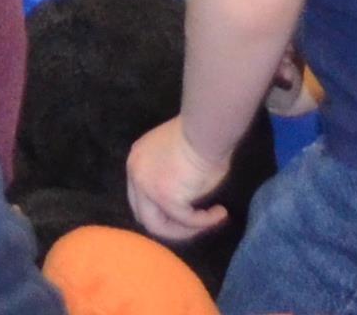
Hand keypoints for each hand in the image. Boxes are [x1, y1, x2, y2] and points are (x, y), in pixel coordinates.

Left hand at [125, 119, 230, 244]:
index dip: (163, 211)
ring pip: (159, 226)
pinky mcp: (164, 197)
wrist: (207, 126)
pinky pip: (185, 219)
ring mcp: (146, 186)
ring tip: (213, 221)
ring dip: (187, 230)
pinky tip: (220, 214)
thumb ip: (173, 179)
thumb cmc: (201, 135)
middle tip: (197, 227)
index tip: (188, 213)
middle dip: (172, 226)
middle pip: (145, 216)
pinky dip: (204, 221)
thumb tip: (187, 204)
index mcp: (137, 161)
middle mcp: (135, 174)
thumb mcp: (180, 158)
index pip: (141, 198)